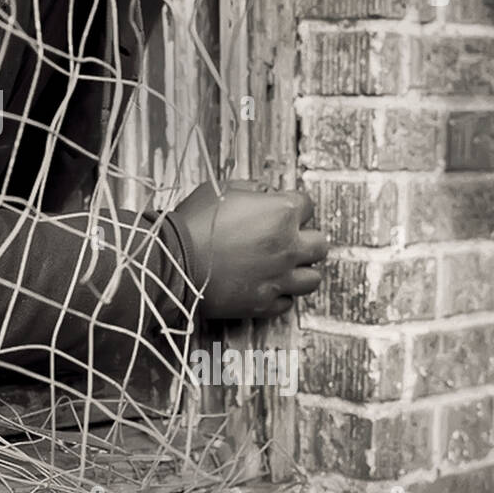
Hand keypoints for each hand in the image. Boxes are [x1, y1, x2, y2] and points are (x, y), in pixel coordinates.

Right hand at [171, 180, 327, 319]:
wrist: (172, 262)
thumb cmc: (193, 224)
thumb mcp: (220, 189)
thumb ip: (252, 189)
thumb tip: (264, 193)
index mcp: (281, 214)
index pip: (307, 205)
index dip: (292, 206)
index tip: (280, 211)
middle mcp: (287, 247)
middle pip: (320, 244)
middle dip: (306, 239)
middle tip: (287, 239)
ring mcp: (278, 278)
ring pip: (313, 278)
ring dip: (300, 270)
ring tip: (282, 266)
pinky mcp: (264, 303)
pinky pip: (287, 302)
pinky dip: (280, 294)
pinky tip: (265, 284)